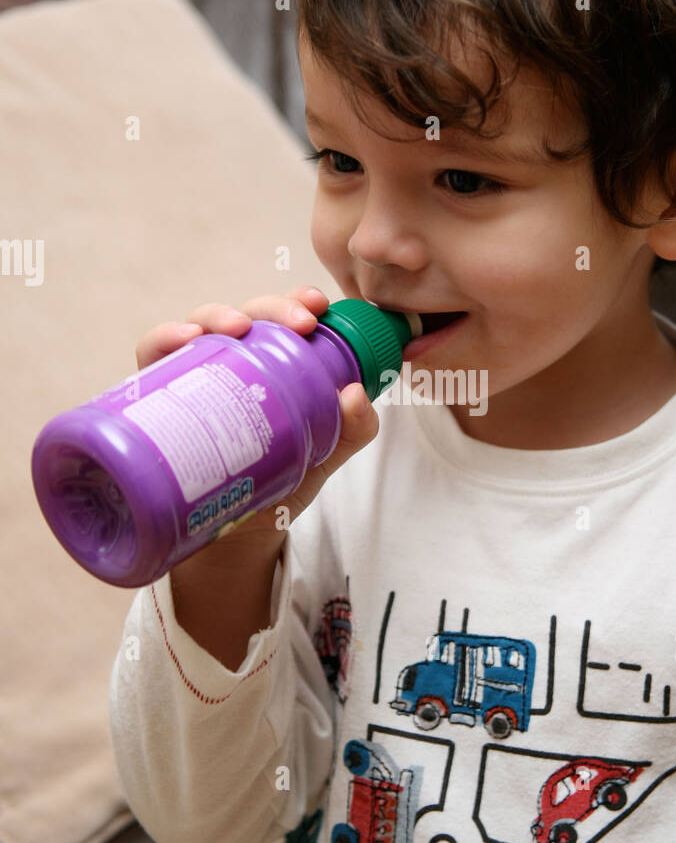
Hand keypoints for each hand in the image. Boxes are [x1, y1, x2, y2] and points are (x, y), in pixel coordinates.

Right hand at [134, 287, 378, 558]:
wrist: (229, 539)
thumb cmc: (274, 486)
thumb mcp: (321, 458)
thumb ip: (350, 430)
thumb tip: (355, 395)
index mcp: (271, 367)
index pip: (283, 322)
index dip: (297, 303)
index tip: (317, 305)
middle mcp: (231, 364)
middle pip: (247, 317)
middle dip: (272, 308)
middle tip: (299, 324)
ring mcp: (193, 377)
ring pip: (201, 326)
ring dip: (218, 315)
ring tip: (237, 328)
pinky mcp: (156, 398)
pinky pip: (152, 357)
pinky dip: (165, 339)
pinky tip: (185, 340)